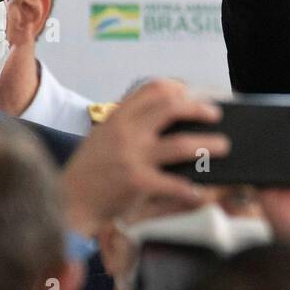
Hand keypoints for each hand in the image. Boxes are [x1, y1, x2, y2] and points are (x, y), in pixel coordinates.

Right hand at [61, 79, 227, 235]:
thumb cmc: (89, 170)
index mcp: (118, 118)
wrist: (67, 202)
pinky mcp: (138, 183)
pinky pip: (175, 183)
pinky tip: (199, 192)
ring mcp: (133, 157)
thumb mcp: (103, 136)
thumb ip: (130, 124)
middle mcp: (127, 133)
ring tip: (222, 145)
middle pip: (171, 108)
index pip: (151, 89)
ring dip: (207, 144)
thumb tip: (168, 116)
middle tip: (214, 114)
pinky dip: (190, 188)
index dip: (176, 87)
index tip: (189, 91)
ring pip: (182, 143)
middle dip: (199, 109)